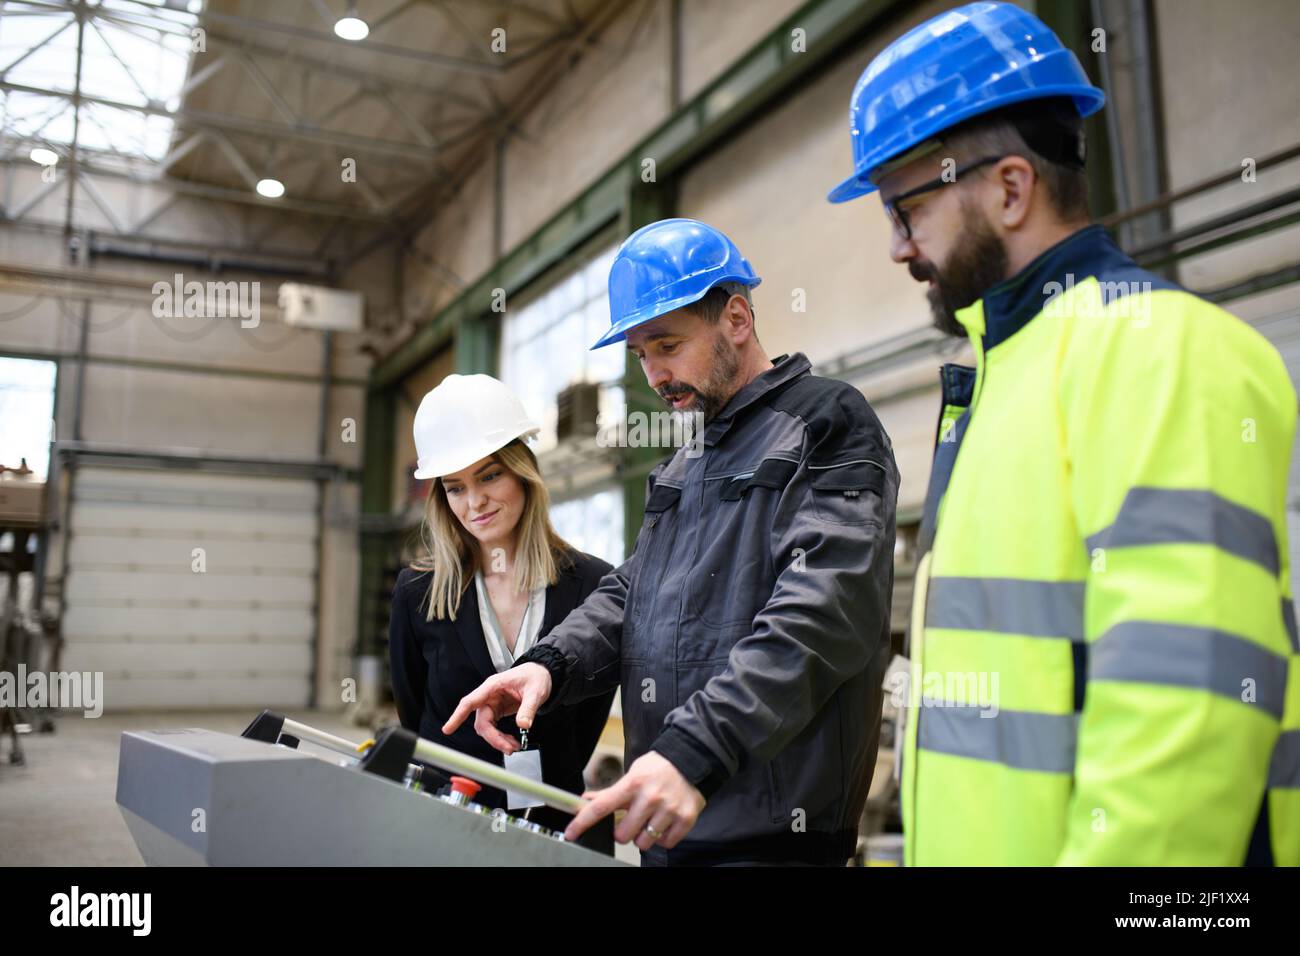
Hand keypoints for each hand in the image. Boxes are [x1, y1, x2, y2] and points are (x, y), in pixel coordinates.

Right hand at [442, 663, 551, 753]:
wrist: (540, 674)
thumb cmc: (535, 676)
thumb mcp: (536, 691)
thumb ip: (528, 708)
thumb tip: (523, 725)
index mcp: (493, 686)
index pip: (470, 702)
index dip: (457, 716)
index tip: (447, 729)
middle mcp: (489, 696)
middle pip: (481, 722)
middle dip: (493, 738)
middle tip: (509, 748)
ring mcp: (492, 704)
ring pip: (486, 728)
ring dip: (498, 740)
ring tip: (514, 746)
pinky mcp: (498, 711)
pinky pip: (494, 728)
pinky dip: (501, 737)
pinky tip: (511, 741)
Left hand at [565, 751, 704, 849]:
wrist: (693, 758)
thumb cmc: (659, 767)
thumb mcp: (633, 773)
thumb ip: (611, 791)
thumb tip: (585, 801)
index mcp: (633, 783)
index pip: (602, 806)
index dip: (583, 822)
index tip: (571, 833)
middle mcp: (650, 797)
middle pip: (623, 834)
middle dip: (623, 832)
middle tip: (630, 821)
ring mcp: (669, 809)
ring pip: (644, 842)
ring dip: (643, 836)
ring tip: (650, 820)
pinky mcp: (685, 819)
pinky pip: (666, 843)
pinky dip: (663, 837)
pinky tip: (664, 822)